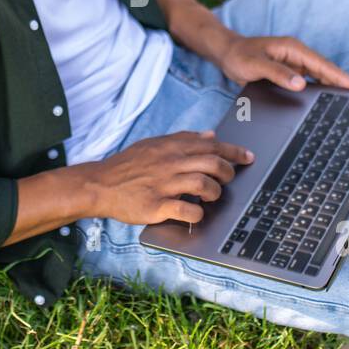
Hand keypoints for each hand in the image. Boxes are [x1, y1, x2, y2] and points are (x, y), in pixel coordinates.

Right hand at [76, 130, 254, 225]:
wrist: (100, 184)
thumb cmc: (128, 166)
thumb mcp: (154, 144)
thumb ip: (182, 139)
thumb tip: (210, 135)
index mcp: (170, 147)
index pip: (210, 145)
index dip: (233, 151)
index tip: (247, 157)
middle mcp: (169, 163)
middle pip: (211, 163)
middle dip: (227, 172)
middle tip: (228, 180)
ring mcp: (163, 185)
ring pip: (202, 184)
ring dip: (214, 192)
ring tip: (212, 196)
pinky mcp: (156, 206)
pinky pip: (186, 209)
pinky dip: (197, 213)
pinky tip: (197, 213)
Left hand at [214, 32, 348, 91]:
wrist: (227, 54)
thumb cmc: (239, 56)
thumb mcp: (256, 65)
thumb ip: (278, 73)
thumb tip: (300, 83)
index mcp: (292, 48)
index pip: (321, 63)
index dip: (338, 75)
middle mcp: (296, 54)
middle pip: (323, 70)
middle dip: (340, 82)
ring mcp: (293, 63)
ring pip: (317, 76)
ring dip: (330, 86)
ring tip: (346, 101)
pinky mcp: (289, 71)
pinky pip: (307, 80)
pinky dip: (317, 88)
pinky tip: (323, 100)